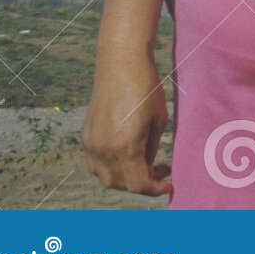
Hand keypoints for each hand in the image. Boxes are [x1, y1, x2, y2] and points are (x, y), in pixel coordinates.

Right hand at [83, 48, 171, 195]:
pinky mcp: (85, 136)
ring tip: (145, 164)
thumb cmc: (146, 88)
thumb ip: (152, 149)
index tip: (169, 184)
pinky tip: (128, 155)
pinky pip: (96, 164)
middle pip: (121, 184)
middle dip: (142, 183)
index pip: (138, 184)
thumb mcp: (158, 121)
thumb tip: (149, 167)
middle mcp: (103, 150)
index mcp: (125, 147)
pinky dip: (112, 167)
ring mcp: (91, 144)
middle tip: (161, 171)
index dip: (155, 189)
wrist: (120, 63)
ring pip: (106, 177)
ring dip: (125, 178)